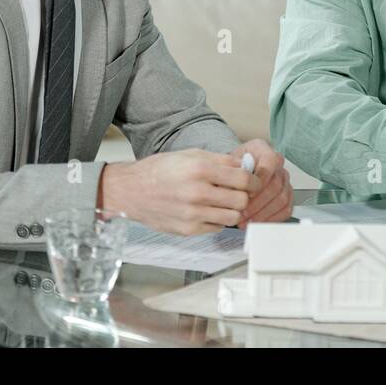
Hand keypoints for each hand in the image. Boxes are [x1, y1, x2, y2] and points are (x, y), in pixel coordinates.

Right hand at [99, 149, 259, 235]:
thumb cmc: (160, 170)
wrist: (132, 191)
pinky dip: (218, 219)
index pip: (242, 179)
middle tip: (239, 192)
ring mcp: (193, 214)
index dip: (253, 180)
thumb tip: (245, 166)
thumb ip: (220, 160)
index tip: (253, 182)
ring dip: (233, 209)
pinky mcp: (188, 229)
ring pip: (233, 217)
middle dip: (245, 196)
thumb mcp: (190, 154)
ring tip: (224, 202)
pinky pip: (217, 227)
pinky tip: (209, 210)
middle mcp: (197, 192)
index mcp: (199, 169)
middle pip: (241, 200)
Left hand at [231, 138, 293, 226]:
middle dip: (258, 203)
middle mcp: (277, 163)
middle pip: (276, 184)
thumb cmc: (230, 168)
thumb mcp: (225, 165)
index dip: (260, 180)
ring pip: (282, 198)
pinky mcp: (287, 194)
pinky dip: (271, 218)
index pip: (270, 162)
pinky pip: (286, 208)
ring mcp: (284, 179)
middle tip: (242, 214)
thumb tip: (230, 189)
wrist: (232, 172)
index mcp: (262, 149)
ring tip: (246, 221)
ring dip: (263, 213)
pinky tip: (256, 222)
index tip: (246, 194)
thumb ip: (229, 173)